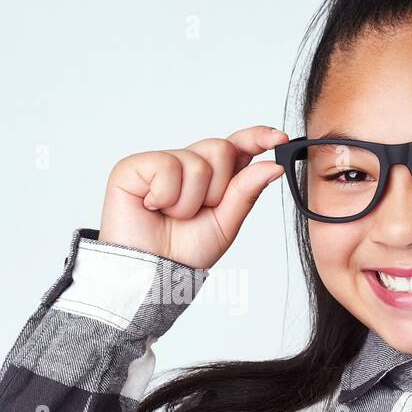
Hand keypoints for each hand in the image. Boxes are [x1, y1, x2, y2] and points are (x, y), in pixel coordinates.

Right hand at [98, 125, 288, 269]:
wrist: (152, 274)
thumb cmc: (184, 252)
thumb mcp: (227, 223)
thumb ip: (247, 191)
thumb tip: (273, 165)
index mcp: (212, 176)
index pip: (237, 144)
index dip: (257, 137)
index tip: (278, 139)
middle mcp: (187, 164)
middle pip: (221, 148)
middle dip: (216, 188)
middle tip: (196, 212)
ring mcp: (159, 163)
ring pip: (196, 162)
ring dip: (189, 201)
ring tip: (171, 215)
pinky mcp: (133, 166)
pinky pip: (167, 166)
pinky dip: (165, 196)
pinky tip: (152, 207)